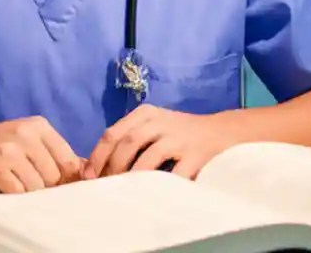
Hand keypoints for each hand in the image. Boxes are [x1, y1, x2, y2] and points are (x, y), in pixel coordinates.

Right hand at [0, 116, 84, 193]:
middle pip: (54, 175)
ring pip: (38, 186)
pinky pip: (19, 192)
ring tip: (18, 184)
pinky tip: (7, 188)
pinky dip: (16, 196)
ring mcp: (10, 151)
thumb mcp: (26, 139)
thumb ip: (53, 152)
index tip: (62, 187)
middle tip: (33, 185)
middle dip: (47, 187)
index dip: (68, 178)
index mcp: (39, 126)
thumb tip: (84, 171)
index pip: (68, 159)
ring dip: (30, 192)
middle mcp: (26, 135)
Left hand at [83, 104, 237, 180]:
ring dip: (132, 176)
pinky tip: (152, 195)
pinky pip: (174, 174)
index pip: (112, 133)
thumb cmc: (180, 133)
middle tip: (105, 187)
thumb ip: (129, 138)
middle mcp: (160, 122)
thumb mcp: (154, 126)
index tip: (89, 176)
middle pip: (127, 143)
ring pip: (147, 157)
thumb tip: (97, 166)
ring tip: (125, 191)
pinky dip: (161, 186)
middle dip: (112, 167)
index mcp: (145, 114)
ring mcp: (178, 138)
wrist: (221, 132)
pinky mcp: (195, 155)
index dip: (97, 156)